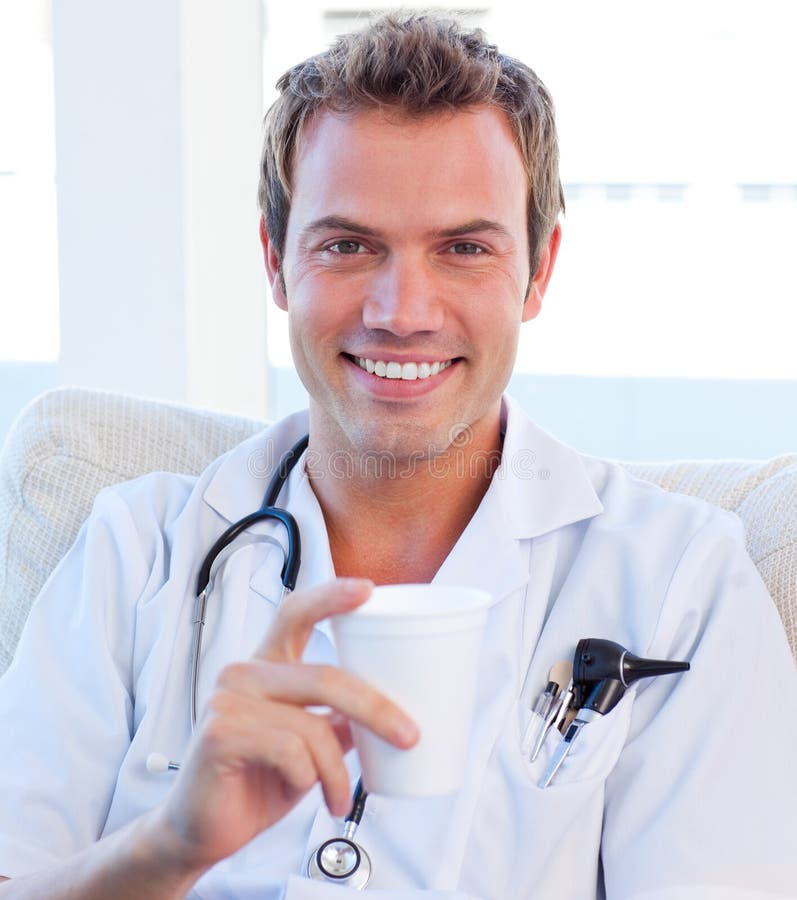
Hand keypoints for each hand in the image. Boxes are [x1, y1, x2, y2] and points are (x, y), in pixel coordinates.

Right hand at [146, 578, 418, 875]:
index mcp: (266, 667)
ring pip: (314, 727)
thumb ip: (337, 722)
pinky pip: (291, 751)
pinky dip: (309, 778)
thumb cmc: (256, 784)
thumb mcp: (309, 749)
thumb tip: (389, 710)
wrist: (202, 834)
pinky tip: (302, 791)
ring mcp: (228, 700)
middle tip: (409, 736)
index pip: (295, 614)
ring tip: (337, 798)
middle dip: (376, 708)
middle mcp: (244, 674)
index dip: (331, 597)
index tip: (367, 590)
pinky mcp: (220, 733)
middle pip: (325, 676)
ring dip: (336, 771)